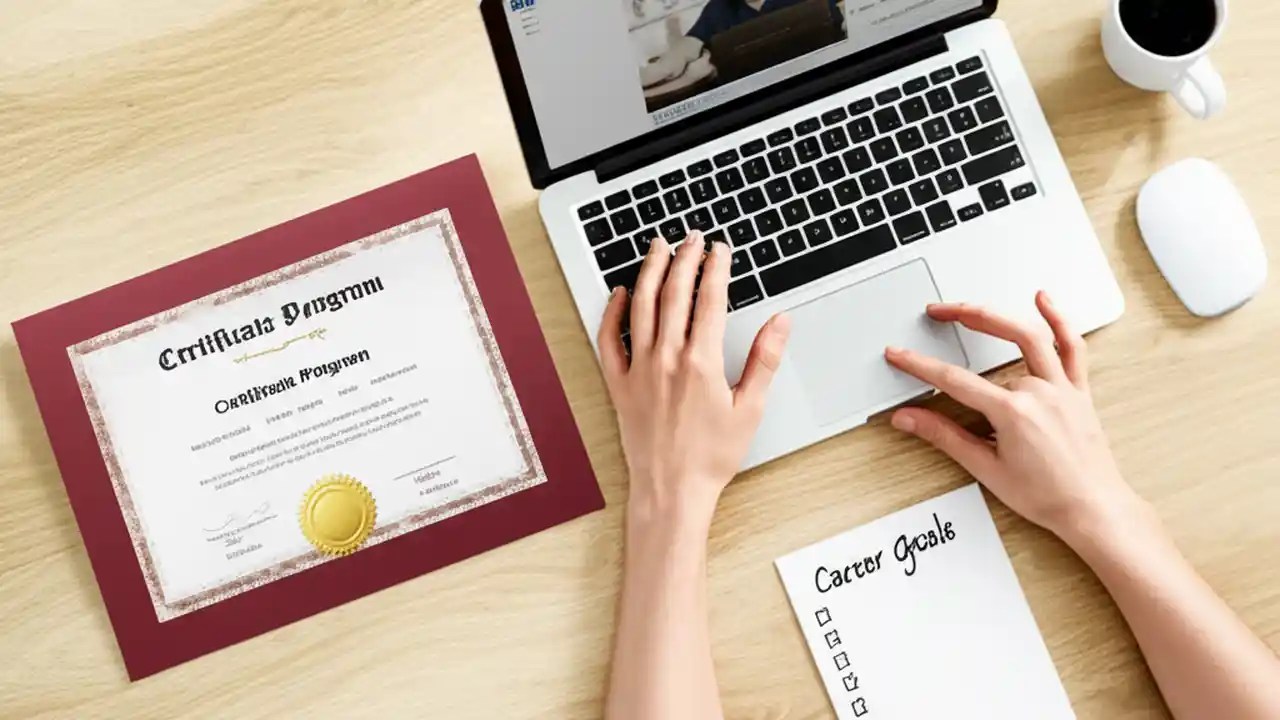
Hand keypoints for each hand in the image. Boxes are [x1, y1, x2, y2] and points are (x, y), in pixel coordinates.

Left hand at [597, 233, 790, 523]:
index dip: (716, 268)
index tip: (721, 249)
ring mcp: (639, 369)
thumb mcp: (750, 408)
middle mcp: (666, 359)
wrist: (672, 490)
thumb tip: (780, 322)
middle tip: (692, 238)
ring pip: (641, 307)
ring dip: (650, 272)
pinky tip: (619, 294)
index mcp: (701, 362)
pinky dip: (613, 313)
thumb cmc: (712, 457)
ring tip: (658, 248)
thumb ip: (765, 360)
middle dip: (685, 259)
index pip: (710, 300)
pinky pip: (609, 340)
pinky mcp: (619, 384)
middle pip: (674, 293)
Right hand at [884, 292, 1143, 543]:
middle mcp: (1039, 393)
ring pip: (1030, 337)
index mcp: (1013, 412)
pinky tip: (1044, 301)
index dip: (920, 365)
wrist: (1093, 509)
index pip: (954, 380)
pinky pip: (1072, 347)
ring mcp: (1061, 388)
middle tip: (936, 312)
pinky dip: (1060, 321)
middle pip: (994, 345)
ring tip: (973, 304)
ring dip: (999, 314)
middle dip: (961, 319)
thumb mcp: (986, 468)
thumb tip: (910, 420)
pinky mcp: (1078, 391)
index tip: (900, 354)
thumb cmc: (1047, 496)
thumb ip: (944, 437)